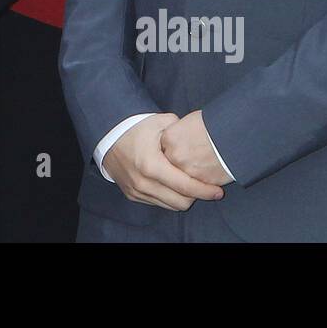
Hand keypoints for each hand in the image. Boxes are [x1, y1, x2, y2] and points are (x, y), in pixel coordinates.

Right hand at [101, 112, 224, 210]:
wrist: (108, 135)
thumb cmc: (136, 127)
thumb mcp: (160, 122)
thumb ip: (182, 130)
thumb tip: (201, 137)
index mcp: (152, 165)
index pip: (186, 187)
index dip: (205, 191)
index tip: (218, 191)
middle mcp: (143, 182)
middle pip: (180, 202)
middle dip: (196, 196)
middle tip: (204, 186)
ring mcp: (136, 191)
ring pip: (170, 205)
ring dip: (183, 198)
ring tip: (189, 185)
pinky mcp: (132, 195)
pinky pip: (158, 203)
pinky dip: (169, 197)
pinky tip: (173, 185)